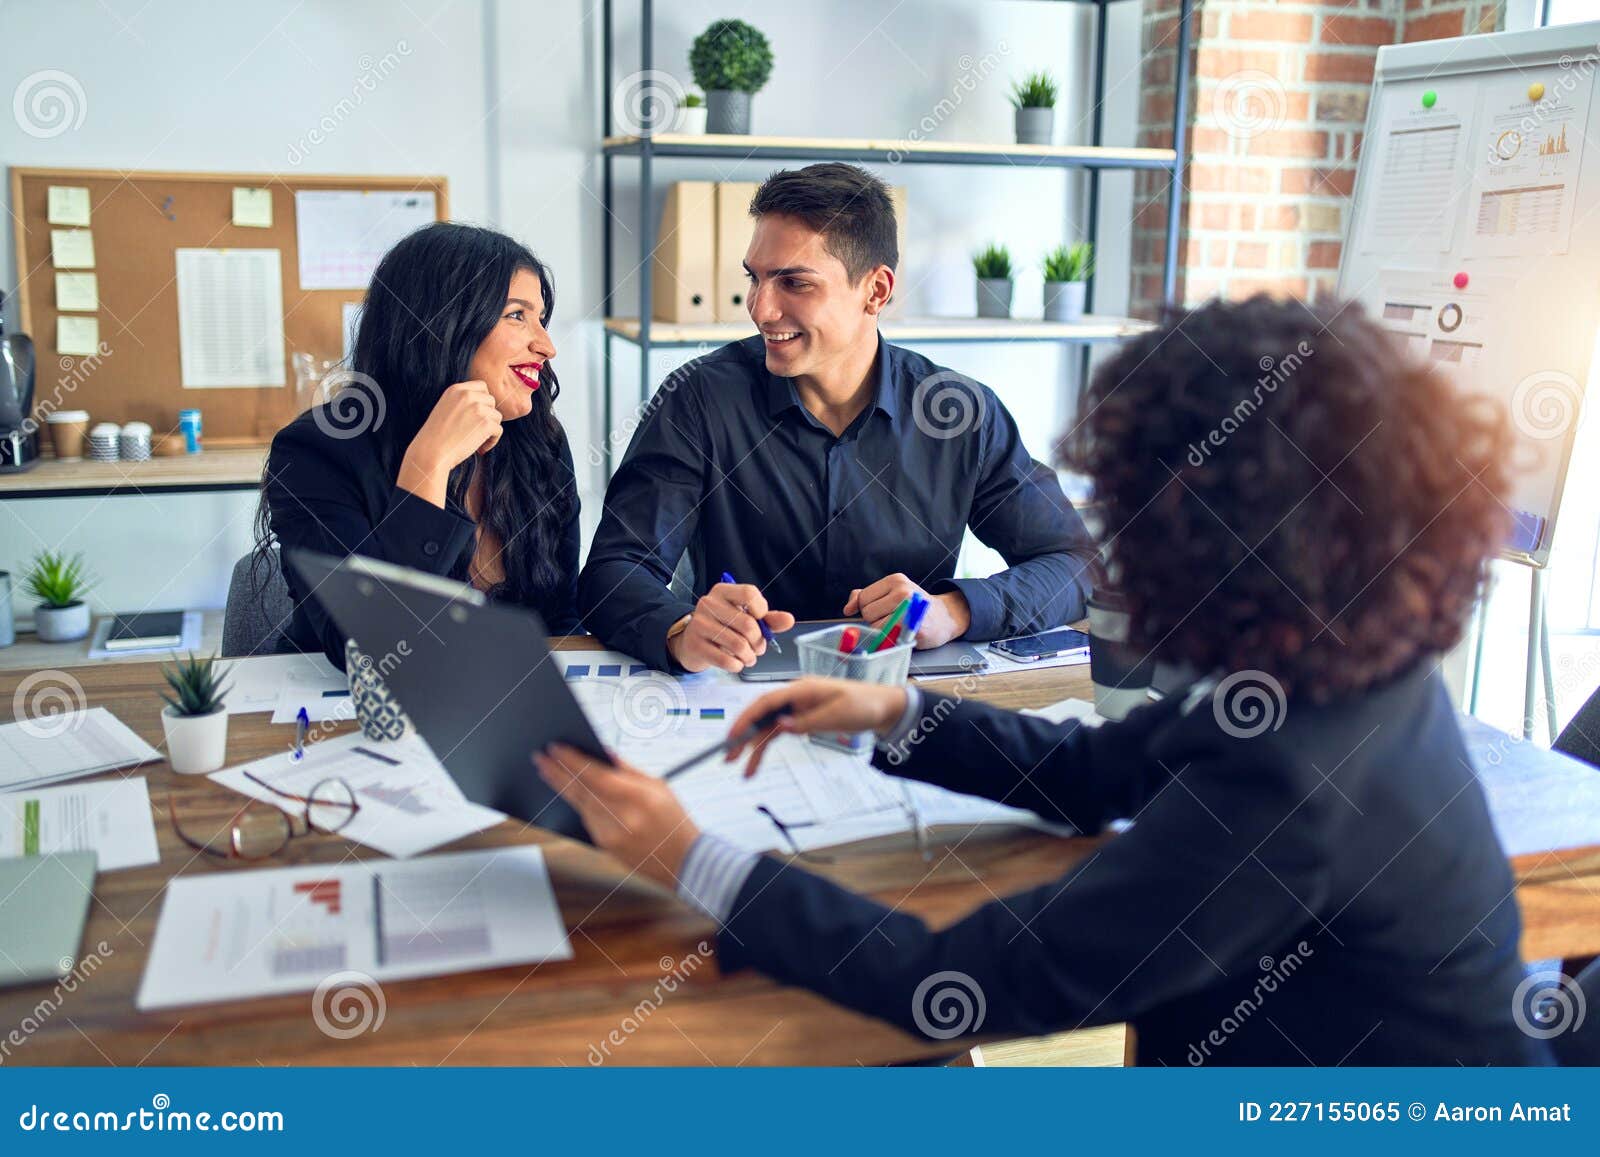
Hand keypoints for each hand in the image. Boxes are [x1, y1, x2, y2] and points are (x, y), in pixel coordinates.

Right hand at [396, 380, 504, 506]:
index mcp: (456, 389)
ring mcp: (478, 408)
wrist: (430, 452)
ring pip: (496, 416)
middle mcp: (468, 395)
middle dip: (487, 416)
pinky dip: (492, 441)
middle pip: (491, 401)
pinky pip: (498, 430)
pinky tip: (480, 449)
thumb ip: (463, 403)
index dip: (483, 401)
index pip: (482, 386)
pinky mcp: (486, 423)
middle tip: (477, 430)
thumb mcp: (445, 409)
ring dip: (490, 429)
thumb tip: (486, 405)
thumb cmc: (436, 437)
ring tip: (477, 441)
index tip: (478, 415)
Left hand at [534, 744, 699, 888]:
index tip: (555, 748)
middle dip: (557, 772)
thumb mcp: (658, 786)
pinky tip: (567, 791)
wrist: (683, 861)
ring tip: (546, 770)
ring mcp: (610, 836)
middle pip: (579, 791)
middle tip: (539, 757)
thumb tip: (602, 752)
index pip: (595, 775)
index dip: (572, 761)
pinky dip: (576, 803)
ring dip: (561, 786)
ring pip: (579, 805)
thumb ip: (628, 769)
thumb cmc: (674, 821)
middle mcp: (620, 819)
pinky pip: (585, 819)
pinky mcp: (604, 846)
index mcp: (637, 798)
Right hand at [667, 582, 795, 673]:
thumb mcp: (745, 617)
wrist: (692, 641)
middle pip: (747, 624)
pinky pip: (726, 660)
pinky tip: (736, 663)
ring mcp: (699, 624)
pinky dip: (737, 666)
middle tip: (757, 648)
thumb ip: (768, 619)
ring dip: (749, 657)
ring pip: (738, 645)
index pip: (749, 593)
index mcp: (723, 591)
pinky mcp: (695, 645)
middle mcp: (709, 604)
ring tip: (748, 657)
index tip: (761, 620)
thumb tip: (789, 620)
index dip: (761, 609)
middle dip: (758, 642)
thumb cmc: (723, 626)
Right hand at [723, 677, 908, 777]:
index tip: (734, 736)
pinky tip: (756, 763)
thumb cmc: (863, 705)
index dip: (747, 718)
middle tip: (728, 757)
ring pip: (767, 727)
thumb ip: (808, 721)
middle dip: (743, 736)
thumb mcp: (837, 715)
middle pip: (761, 715)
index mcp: (801, 689)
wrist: (882, 707)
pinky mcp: (800, 718)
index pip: (766, 702)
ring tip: (744, 771)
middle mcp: (794, 697)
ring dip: (753, 748)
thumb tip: (781, 726)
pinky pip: (777, 733)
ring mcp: (796, 708)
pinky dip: (767, 747)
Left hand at [842, 574, 969, 648]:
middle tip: (894, 618)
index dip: (869, 608)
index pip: (863, 597)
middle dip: (875, 619)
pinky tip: (902, 633)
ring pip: (874, 626)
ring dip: (882, 630)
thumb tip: (848, 609)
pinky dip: (889, 639)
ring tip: (898, 625)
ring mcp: (909, 609)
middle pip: (867, 612)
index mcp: (895, 580)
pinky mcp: (912, 628)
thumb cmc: (914, 607)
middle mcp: (903, 591)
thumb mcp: (891, 593)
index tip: (884, 609)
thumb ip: (866, 596)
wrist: (944, 619)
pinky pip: (886, 636)